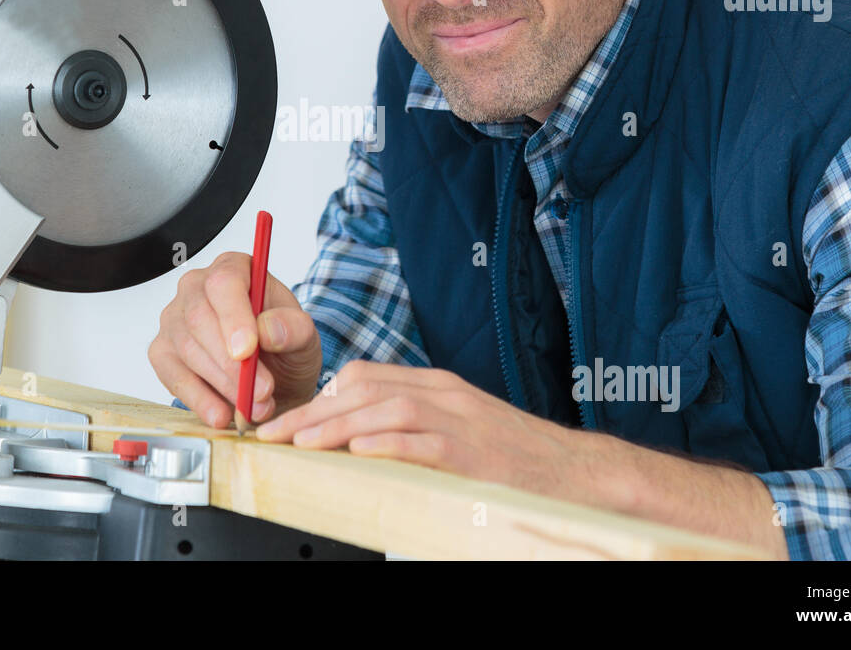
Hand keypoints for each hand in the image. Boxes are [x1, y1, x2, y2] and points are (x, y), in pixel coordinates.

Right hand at [149, 252, 322, 428]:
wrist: (274, 378)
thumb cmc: (285, 348)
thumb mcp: (305, 338)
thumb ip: (294, 329)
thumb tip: (268, 331)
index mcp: (234, 268)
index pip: (224, 283)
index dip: (233, 317)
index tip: (247, 351)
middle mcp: (196, 287)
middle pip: (200, 318)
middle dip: (231, 363)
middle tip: (261, 391)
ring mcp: (174, 319)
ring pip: (187, 350)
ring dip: (222, 384)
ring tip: (254, 406)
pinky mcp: (162, 352)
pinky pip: (172, 376)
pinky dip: (199, 400)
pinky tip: (222, 414)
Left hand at [253, 359, 568, 490]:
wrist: (577, 474)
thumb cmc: (513, 458)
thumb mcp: (458, 428)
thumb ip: (413, 426)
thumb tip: (354, 440)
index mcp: (437, 386)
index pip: (364, 377)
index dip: (319, 398)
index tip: (284, 423)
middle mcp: (445, 395)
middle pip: (365, 389)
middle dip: (313, 413)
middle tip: (274, 436)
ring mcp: (462, 421)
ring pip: (387, 410)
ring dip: (337, 427)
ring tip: (301, 446)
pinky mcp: (476, 454)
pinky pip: (426, 442)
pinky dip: (389, 444)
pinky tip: (360, 452)